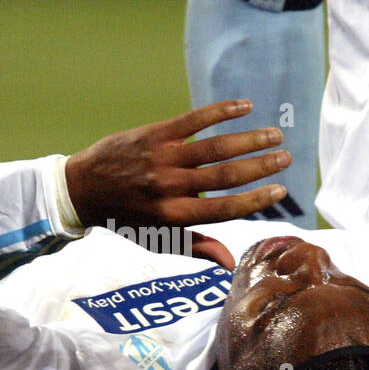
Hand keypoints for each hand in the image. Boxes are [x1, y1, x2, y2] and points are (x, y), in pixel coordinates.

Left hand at [64, 100, 289, 229]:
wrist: (83, 188)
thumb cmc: (125, 219)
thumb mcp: (157, 239)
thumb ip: (195, 247)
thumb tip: (230, 261)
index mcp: (173, 216)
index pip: (223, 210)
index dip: (255, 200)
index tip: (279, 190)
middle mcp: (169, 187)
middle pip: (225, 176)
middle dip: (260, 166)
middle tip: (285, 158)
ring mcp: (162, 158)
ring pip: (214, 147)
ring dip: (249, 139)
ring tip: (275, 135)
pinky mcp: (154, 135)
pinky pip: (193, 120)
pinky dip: (221, 112)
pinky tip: (245, 107)